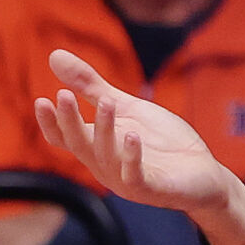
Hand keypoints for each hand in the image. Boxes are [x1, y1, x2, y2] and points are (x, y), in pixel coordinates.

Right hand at [34, 49, 244, 244]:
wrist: (203, 173)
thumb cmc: (161, 142)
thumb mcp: (126, 107)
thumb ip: (92, 87)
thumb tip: (53, 56)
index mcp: (97, 148)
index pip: (65, 139)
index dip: (51, 123)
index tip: (41, 100)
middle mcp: (106, 167)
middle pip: (80, 145)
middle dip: (70, 121)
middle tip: (62, 95)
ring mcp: (127, 180)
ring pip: (107, 157)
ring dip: (104, 130)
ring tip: (107, 103)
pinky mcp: (153, 189)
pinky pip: (137, 176)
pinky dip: (132, 157)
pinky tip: (132, 135)